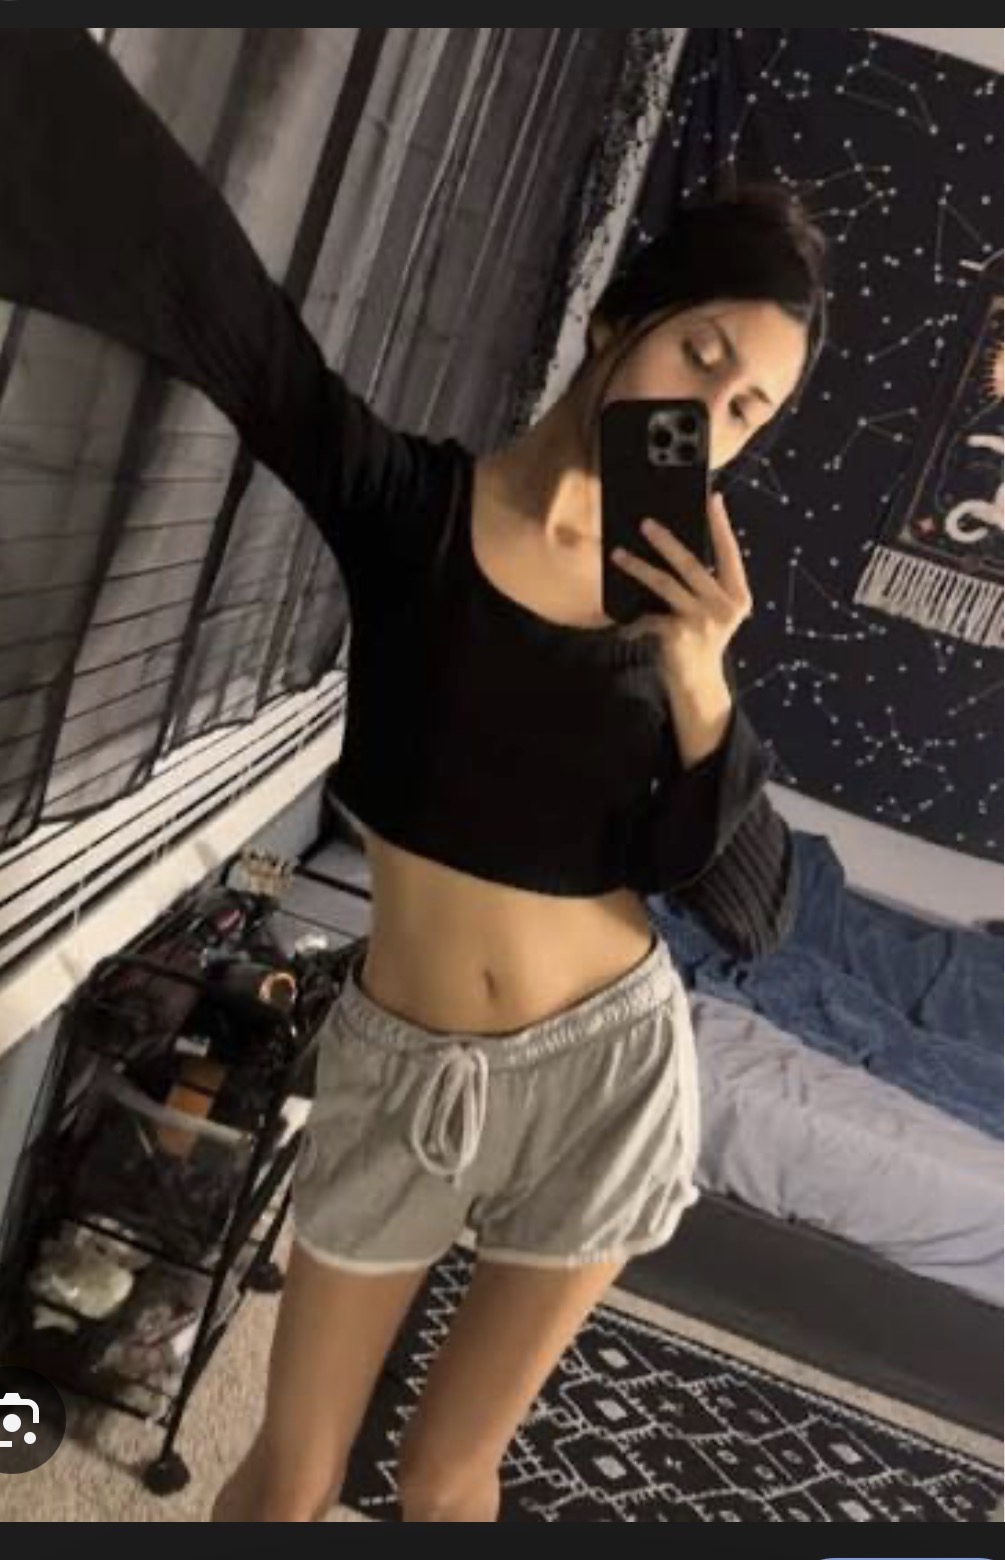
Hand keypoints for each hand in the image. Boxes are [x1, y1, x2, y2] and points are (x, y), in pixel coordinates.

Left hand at [612, 495, 752, 696]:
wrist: (698, 684)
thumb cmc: (702, 640)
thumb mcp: (712, 612)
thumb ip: (705, 587)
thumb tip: (671, 548)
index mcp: (738, 596)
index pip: (730, 553)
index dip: (721, 525)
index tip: (712, 499)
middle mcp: (725, 606)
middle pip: (690, 564)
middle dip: (665, 540)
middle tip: (645, 522)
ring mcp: (702, 621)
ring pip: (664, 584)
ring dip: (637, 567)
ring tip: (617, 554)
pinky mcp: (679, 635)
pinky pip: (650, 616)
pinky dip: (636, 622)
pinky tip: (627, 628)